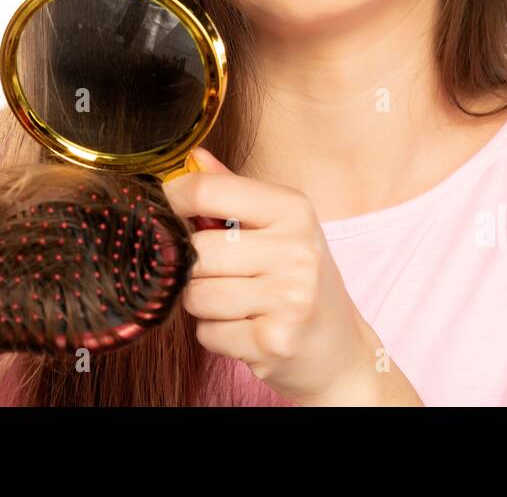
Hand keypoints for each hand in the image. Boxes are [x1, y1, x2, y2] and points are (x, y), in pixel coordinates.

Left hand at [162, 147, 383, 404]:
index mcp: (294, 210)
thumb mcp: (278, 226)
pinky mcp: (275, 341)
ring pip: (196, 295)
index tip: (168, 209)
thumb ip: (234, 191)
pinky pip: (207, 333)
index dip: (174, 199)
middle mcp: (296, 250)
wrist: (338, 348)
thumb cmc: (298, 279)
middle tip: (220, 274)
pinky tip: (244, 329)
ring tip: (235, 302)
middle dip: (195, 267)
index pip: (210, 191)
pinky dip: (216, 334)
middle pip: (196, 250)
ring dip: (203, 304)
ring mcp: (289, 298)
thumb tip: (193, 157)